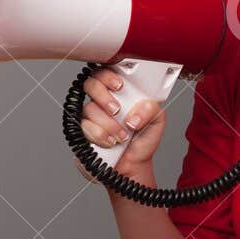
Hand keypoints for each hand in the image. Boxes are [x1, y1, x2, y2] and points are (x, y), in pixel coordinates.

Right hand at [73, 64, 165, 183]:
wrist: (133, 166)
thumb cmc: (142, 140)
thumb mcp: (157, 121)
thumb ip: (151, 109)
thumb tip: (133, 114)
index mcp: (119, 93)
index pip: (106, 73)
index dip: (108, 76)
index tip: (119, 86)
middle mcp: (102, 101)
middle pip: (90, 84)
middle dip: (103, 97)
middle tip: (116, 110)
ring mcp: (90, 116)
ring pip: (89, 109)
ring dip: (108, 124)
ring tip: (122, 136)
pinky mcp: (82, 131)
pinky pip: (85, 127)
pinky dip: (100, 136)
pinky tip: (110, 142)